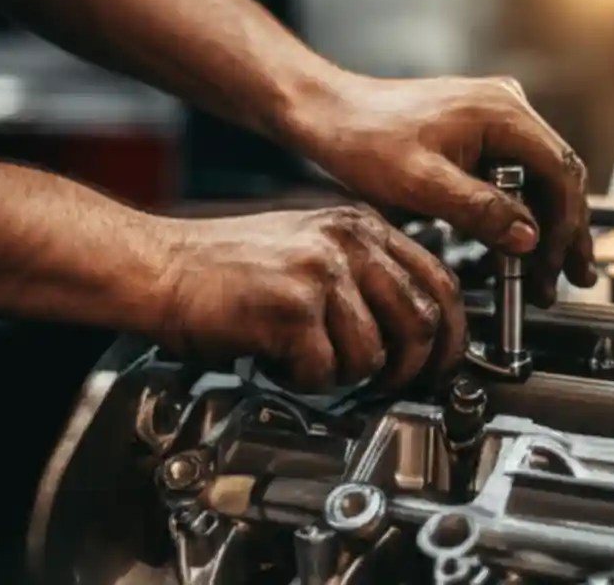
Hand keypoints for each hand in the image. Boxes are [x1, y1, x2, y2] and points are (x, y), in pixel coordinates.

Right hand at [154, 207, 464, 391]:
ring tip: (309, 364)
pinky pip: (325, 370)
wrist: (160, 266)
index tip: (444, 365)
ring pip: (373, 355)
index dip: (453, 335)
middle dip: (409, 370)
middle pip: (422, 322)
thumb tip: (415, 329)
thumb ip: (364, 275)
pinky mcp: (292, 306)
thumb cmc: (226, 267)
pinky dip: (303, 380)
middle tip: (386, 386)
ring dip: (344, 377)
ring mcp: (322, 271)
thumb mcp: (311, 246)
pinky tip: (277, 361)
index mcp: (360, 227)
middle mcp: (348, 242)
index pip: (441, 280)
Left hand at [285, 74, 596, 306]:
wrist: (329, 114)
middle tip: (570, 278)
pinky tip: (517, 246)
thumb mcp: (420, 183)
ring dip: (544, 225)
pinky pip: (515, 175)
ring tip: (546, 274)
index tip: (555, 266)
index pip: (560, 173)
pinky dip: (519, 212)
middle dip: (564, 232)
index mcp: (502, 112)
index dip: (565, 226)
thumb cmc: (364, 139)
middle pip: (558, 175)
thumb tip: (529, 237)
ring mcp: (496, 117)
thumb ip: (479, 209)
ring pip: (539, 178)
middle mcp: (507, 107)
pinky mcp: (480, 132)